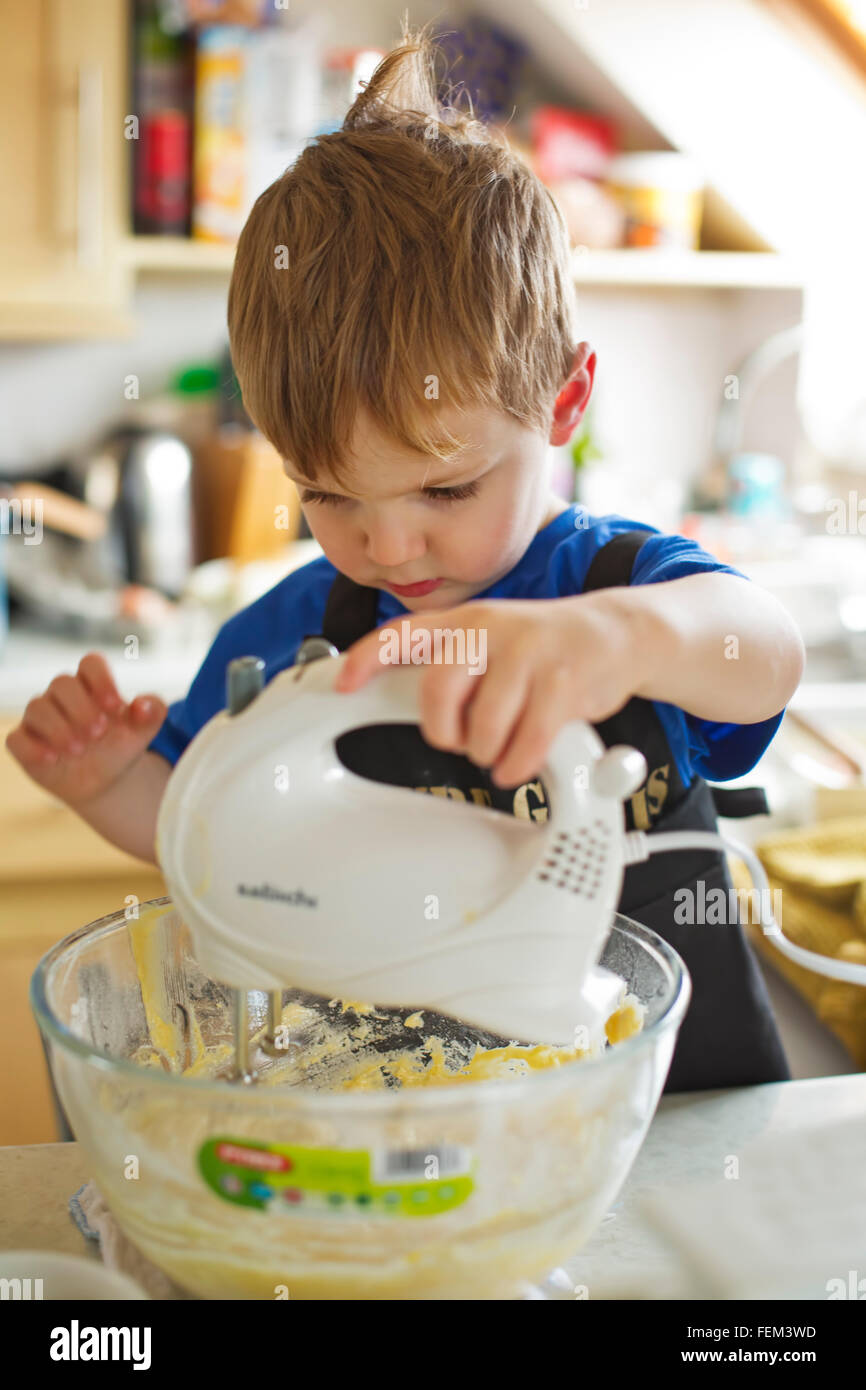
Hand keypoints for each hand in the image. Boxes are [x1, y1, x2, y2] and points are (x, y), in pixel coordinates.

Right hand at [5, 653, 167, 808]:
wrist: (104, 780)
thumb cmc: (120, 745)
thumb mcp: (143, 731)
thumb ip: (152, 712)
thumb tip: (143, 705)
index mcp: (92, 685)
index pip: (90, 663)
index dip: (101, 680)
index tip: (115, 706)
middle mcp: (62, 696)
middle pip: (62, 683)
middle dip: (80, 707)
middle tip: (99, 733)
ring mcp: (40, 718)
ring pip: (37, 707)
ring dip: (58, 727)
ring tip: (79, 749)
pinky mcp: (25, 742)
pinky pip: (16, 739)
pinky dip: (32, 748)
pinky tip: (52, 759)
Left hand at [335, 595, 642, 787]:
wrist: (617, 633)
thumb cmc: (544, 649)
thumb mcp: (492, 640)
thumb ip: (451, 664)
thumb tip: (402, 700)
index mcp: (466, 621)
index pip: (404, 634)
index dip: (367, 658)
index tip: (340, 685)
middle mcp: (491, 629)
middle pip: (438, 691)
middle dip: (444, 731)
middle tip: (460, 741)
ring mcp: (528, 653)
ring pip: (483, 727)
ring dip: (488, 753)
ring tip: (501, 747)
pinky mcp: (563, 683)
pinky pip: (525, 743)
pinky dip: (517, 765)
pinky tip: (520, 763)